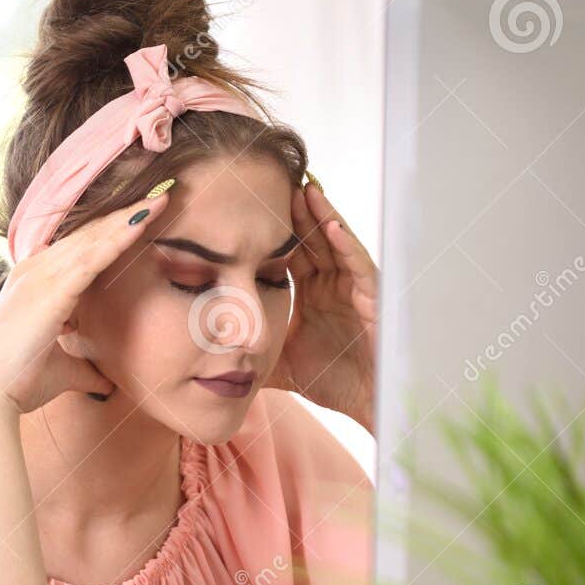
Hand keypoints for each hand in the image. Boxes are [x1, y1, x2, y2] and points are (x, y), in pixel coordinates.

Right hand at [0, 188, 172, 416]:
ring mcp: (39, 276)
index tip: (140, 217)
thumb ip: (85, 367)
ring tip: (160, 198)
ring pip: (93, 238)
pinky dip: (119, 236)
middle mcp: (33, 270)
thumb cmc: (18, 382)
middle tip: (159, 194)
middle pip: (87, 234)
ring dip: (127, 217)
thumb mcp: (62, 370)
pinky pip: (93, 256)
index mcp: (33, 282)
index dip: (109, 232)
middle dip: (123, 214)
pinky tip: (144, 221)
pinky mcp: (51, 289)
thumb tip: (107, 381)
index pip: (79, 249)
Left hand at [267, 181, 378, 430]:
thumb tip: (209, 360)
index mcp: (310, 293)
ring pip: (334, 242)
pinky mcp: (374, 297)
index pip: (287, 252)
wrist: (368, 403)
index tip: (243, 208)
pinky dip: (346, 243)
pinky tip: (331, 224)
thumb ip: (249, 354)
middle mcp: (332, 284)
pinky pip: (359, 264)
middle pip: (310, 238)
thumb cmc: (333, 382)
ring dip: (319, 215)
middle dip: (293, 211)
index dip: (270, 232)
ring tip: (302, 188)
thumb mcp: (279, 364)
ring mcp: (354, 287)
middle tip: (270, 181)